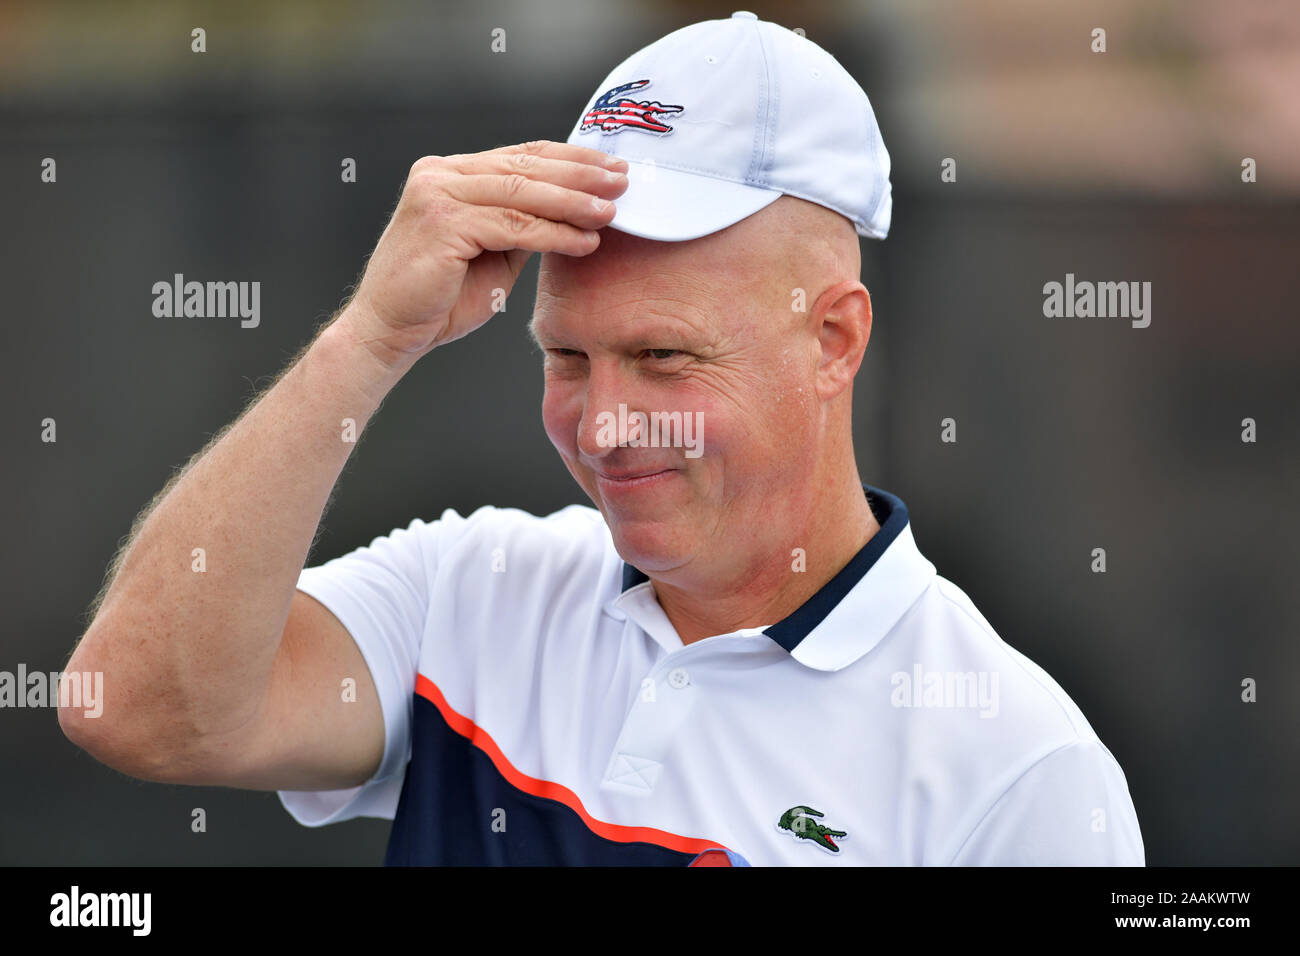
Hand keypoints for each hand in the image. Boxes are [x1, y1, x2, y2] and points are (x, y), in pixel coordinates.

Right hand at [337, 140, 627, 367]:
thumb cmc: (438, 299)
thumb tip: (573, 212)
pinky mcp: (442, 223)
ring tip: (611, 212)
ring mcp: (437, 195)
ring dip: (574, 203)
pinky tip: (584, 241)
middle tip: (623, 180)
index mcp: (450, 173)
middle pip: (525, 166)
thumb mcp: (490, 252)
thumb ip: (521, 226)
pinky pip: (512, 226)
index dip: (570, 159)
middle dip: (581, 174)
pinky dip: (553, 233)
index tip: (611, 166)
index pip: (521, 156)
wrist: (388, 332)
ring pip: (522, 193)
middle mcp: (440, 174)